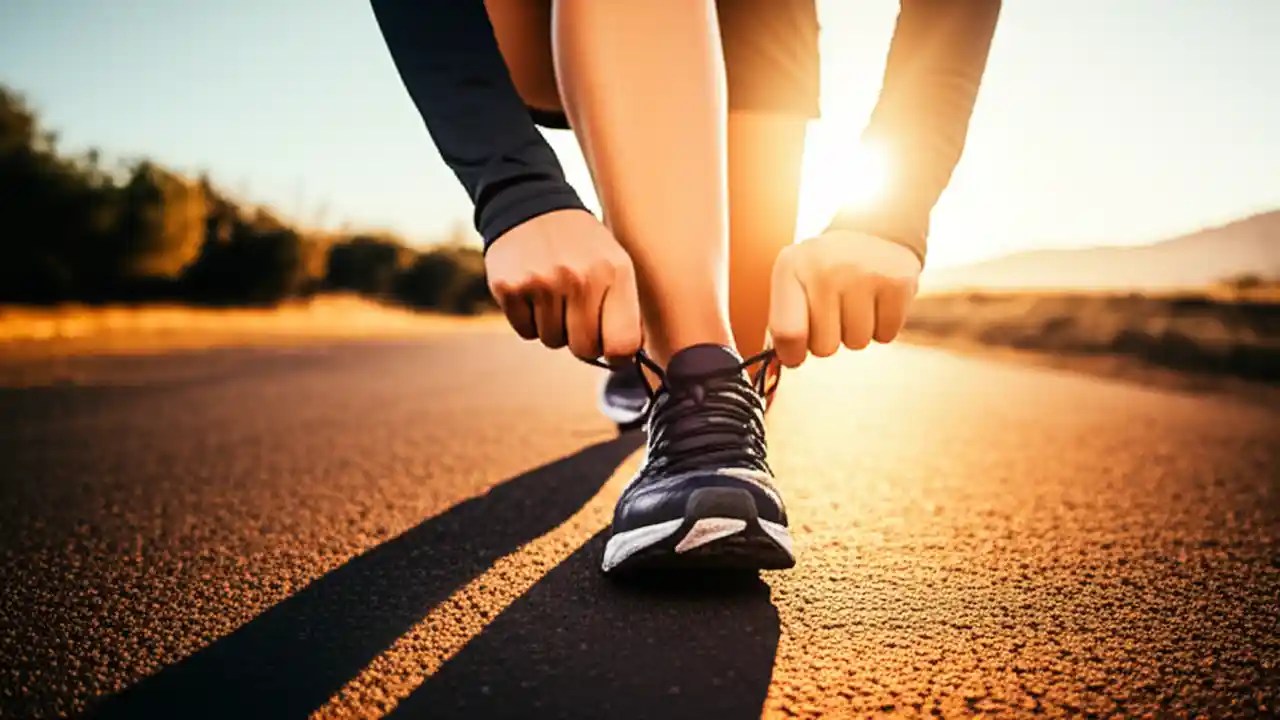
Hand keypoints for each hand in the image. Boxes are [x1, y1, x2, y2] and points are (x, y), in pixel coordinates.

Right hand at [485, 209, 642, 361]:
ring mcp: (542, 283)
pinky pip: (525, 331)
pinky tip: (533, 290)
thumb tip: (628, 359)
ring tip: (554, 292)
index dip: (618, 356)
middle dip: (582, 339)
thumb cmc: (582, 245)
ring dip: (554, 326)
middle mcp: (580, 278)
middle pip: (584, 349)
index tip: (612, 350)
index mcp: (614, 272)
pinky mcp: (510, 287)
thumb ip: (625, 309)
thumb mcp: (615, 263)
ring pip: (552, 341)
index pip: (623, 344)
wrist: (531, 204)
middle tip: (577, 312)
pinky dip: (529, 319)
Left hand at [768, 229, 921, 367]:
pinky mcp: (898, 282)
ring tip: (856, 301)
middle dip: (828, 339)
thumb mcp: (794, 281)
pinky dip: (882, 326)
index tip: (796, 355)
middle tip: (834, 310)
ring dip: (856, 331)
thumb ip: (784, 322)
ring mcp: (864, 274)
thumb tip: (787, 361)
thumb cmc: (825, 271)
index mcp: (791, 268)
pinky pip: (885, 336)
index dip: (792, 355)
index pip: (787, 332)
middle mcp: (826, 268)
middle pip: (823, 347)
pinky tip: (877, 300)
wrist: (874, 233)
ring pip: (856, 343)